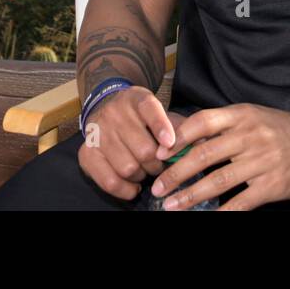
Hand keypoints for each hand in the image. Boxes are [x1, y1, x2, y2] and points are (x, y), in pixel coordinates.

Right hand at [76, 86, 177, 200]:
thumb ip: (180, 126)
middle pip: (143, 149)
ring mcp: (98, 133)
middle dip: (157, 164)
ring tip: (144, 172)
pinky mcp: (85, 152)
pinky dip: (125, 190)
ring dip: (142, 176)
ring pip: (128, 168)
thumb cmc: (139, 117)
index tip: (171, 143)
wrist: (105, 106)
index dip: (161, 127)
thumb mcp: (159, 112)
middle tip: (160, 165)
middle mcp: (114, 113)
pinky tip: (133, 186)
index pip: (150, 109)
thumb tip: (203, 139)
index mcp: (137, 99)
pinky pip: (109, 181)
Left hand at [148, 103, 289, 210]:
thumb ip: (224, 126)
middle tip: (157, 189)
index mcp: (242, 115)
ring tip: (172, 207)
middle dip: (176, 174)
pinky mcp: (276, 184)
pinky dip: (223, 213)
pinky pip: (242, 202)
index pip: (201, 122)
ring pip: (218, 181)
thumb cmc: (283, 129)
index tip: (157, 154)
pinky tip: (208, 218)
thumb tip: (182, 141)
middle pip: (204, 155)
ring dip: (191, 196)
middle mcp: (251, 135)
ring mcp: (264, 161)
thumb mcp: (254, 117)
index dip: (176, 138)